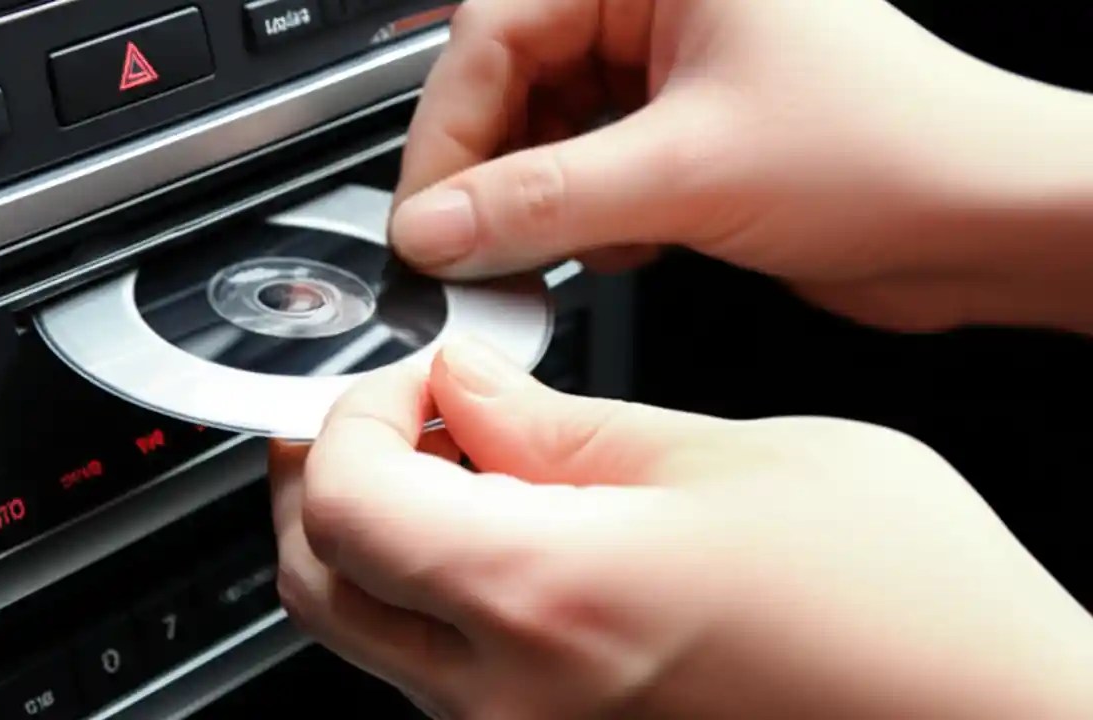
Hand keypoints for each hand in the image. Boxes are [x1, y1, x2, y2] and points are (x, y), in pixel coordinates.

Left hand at [269, 338, 1092, 718]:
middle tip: (392, 409)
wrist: (987, 718)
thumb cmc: (908, 606)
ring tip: (456, 457)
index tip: (410, 375)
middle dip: (329, 476)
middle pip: (320, 584)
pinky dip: (429, 592)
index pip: (347, 504)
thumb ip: (561, 426)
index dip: (352, 417)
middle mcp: (516, 699)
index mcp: (552, 598)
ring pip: (368, 634)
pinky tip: (500, 529)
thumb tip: (465, 385)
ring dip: (374, 533)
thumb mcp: (730, 459)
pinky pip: (438, 677)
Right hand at [390, 0, 1092, 332]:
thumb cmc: (895, 151)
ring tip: (540, 253)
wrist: (988, 226)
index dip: (447, 131)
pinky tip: (609, 247)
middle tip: (461, 246)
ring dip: (533, 202)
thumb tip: (433, 226)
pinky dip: (579, 217)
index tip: (422, 216)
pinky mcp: (685, 131)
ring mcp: (673, 67)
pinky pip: (589, 168)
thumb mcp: (687, 174)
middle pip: (514, 79)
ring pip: (547, 131)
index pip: (497, 31)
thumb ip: (539, 201)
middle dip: (487, 172)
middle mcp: (658, 1)